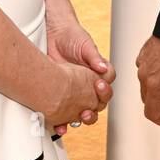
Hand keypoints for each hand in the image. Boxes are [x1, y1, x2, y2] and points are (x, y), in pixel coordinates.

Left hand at [45, 0, 112, 134]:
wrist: (52, 34)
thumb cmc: (72, 36)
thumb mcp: (85, 44)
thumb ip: (94, 57)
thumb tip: (102, 67)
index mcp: (98, 72)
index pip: (108, 84)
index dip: (105, 89)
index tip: (98, 85)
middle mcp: (88, 83)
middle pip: (98, 103)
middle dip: (94, 109)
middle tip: (86, 110)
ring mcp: (74, 91)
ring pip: (83, 110)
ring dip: (81, 118)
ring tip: (77, 119)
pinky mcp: (60, 95)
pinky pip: (64, 112)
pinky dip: (62, 121)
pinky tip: (59, 126)